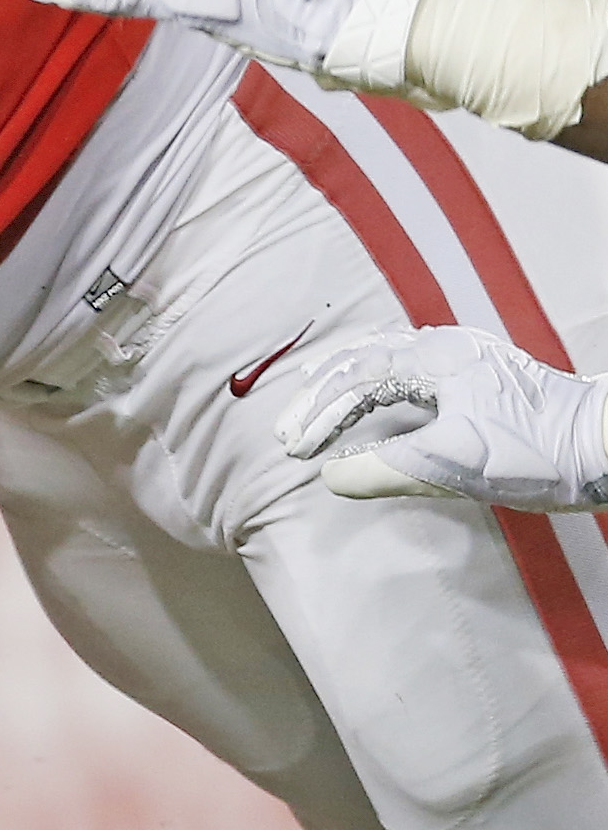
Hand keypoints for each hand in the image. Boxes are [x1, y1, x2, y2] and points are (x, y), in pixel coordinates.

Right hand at [279, 326, 607, 510]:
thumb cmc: (540, 451)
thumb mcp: (458, 464)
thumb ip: (389, 469)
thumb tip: (330, 479)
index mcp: (435, 357)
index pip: (355, 377)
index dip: (318, 413)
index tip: (292, 447)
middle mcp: (445, 349)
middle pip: (362, 362)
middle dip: (321, 399)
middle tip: (288, 433)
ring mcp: (464, 363)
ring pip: (384, 365)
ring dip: (345, 393)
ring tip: (315, 413)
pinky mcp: (479, 383)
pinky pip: (409, 377)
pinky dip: (375, 394)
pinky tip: (371, 410)